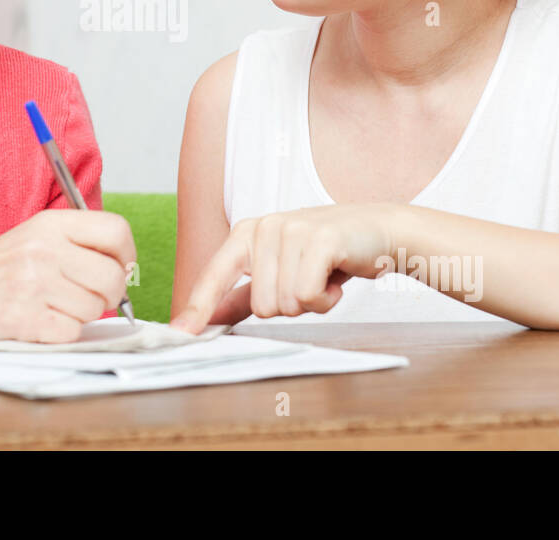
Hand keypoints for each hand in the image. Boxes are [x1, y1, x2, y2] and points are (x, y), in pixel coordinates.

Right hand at [0, 209, 134, 341]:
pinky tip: (42, 321)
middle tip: (90, 295)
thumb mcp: (36, 235)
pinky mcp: (25, 319)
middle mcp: (44, 250)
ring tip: (55, 305)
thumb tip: (125, 265)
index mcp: (50, 224)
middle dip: (109, 293)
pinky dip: (62, 332)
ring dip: (82, 314)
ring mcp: (34, 285)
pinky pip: (72, 332)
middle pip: (112, 276)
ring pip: (95, 308)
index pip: (115, 230)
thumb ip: (79, 242)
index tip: (120, 265)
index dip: (126, 253)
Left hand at [169, 204, 398, 333]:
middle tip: (311, 281)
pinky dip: (327, 299)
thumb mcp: (280, 270)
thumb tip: (208, 318)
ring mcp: (290, 230)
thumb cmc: (327, 254)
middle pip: (260, 306)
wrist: (378, 231)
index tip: (180, 333)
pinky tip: (336, 277)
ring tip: (324, 277)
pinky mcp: (320, 239)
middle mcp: (263, 226)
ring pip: (285, 304)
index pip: (213, 276)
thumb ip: (242, 294)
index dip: (197, 308)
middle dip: (291, 306)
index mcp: (246, 233)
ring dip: (312, 303)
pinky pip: (307, 295)